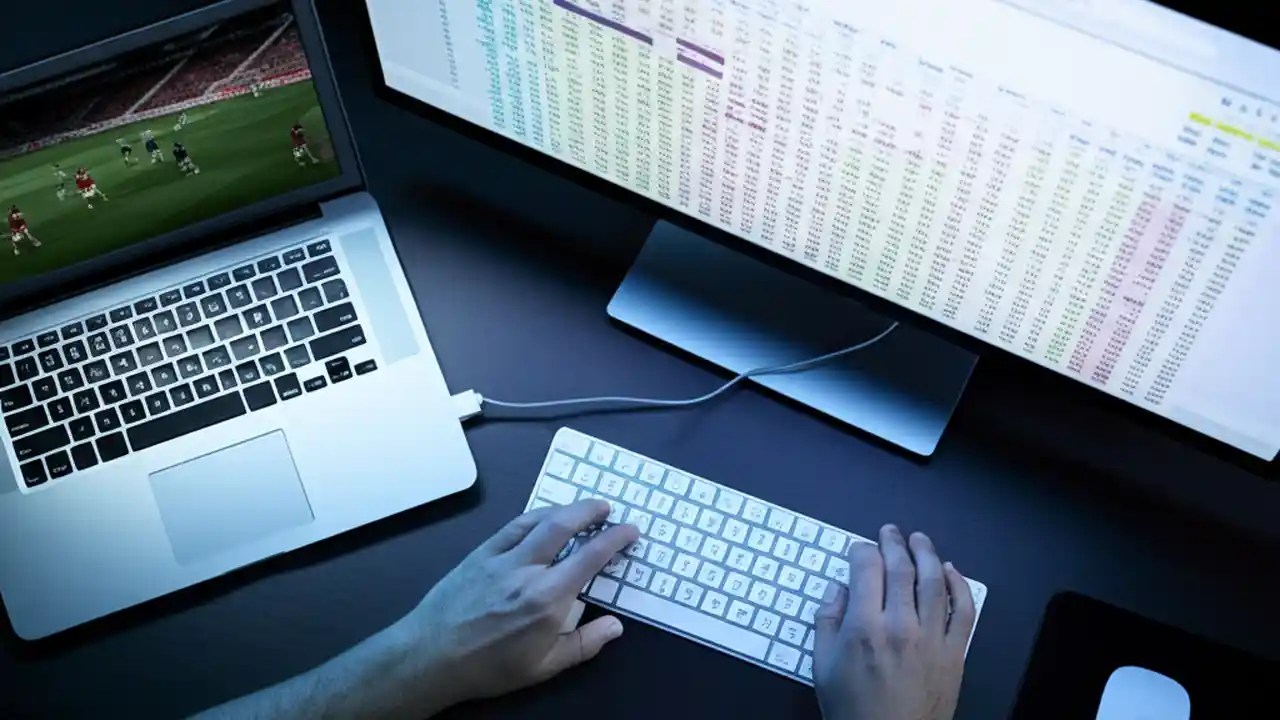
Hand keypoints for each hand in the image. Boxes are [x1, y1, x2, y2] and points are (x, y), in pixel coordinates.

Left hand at [404, 500, 638, 713]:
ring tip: (581, 508)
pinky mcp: (480, 554)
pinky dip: (533, 516)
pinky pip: (512, 526)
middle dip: (591, 511)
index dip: (615, 539)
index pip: (590, 557)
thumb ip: (584, 644)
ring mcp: (501, 558)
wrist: (432, 657)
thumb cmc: (490, 667)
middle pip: (565, 525)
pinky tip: (542, 517)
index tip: (630, 530)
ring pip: (539, 520)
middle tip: (607, 509)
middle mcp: (528, 571)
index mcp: (549, 599)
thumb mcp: (544, 667)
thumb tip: (616, 626)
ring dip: (565, 509)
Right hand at [813, 524, 976, 719]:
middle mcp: (900, 626)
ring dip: (927, 553)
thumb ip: (826, 622)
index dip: (861, 550)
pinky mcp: (954, 652)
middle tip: (889, 532)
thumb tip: (837, 589)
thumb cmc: (852, 709)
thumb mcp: (822, 666)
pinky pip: (963, 610)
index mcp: (863, 628)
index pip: (866, 567)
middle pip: (901, 567)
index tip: (859, 550)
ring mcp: (932, 638)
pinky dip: (959, 585)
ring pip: (934, 580)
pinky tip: (951, 571)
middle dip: (893, 542)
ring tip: (919, 540)